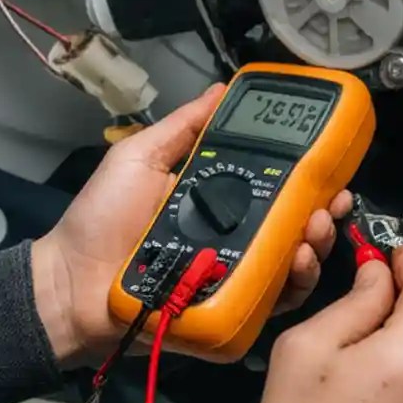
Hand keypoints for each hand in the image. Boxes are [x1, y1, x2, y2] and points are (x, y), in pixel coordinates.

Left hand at [31, 85, 353, 366]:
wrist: (70, 286)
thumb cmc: (99, 222)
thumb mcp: (140, 158)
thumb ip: (182, 128)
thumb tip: (221, 90)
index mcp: (221, 202)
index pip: (278, 187)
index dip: (310, 176)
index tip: (331, 163)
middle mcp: (236, 239)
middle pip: (297, 225)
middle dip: (324, 210)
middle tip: (332, 200)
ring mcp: (238, 277)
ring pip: (296, 263)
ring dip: (316, 244)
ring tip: (314, 229)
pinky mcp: (232, 312)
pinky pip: (275, 301)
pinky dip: (295, 283)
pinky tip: (297, 262)